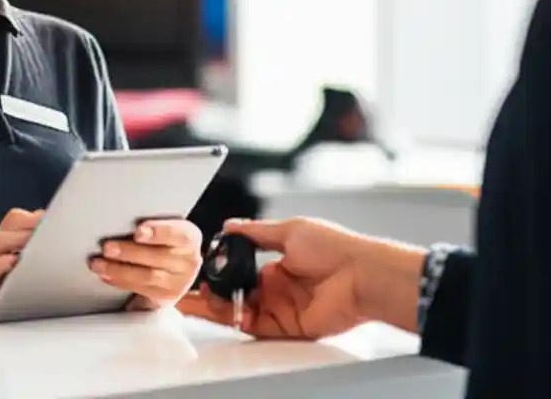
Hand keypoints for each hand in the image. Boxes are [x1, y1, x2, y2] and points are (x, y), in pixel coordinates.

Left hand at [89, 219, 202, 310]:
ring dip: (119, 270)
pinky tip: (107, 276)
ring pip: (147, 277)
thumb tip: (118, 219)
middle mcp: (188, 260)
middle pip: (158, 257)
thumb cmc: (162, 242)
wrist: (174, 271)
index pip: (176, 233)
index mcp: (188, 237)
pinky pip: (141, 290)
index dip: (157, 232)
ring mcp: (179, 282)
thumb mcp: (163, 229)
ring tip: (99, 264)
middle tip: (107, 247)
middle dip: (129, 252)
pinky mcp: (166, 296)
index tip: (138, 232)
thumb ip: (148, 226)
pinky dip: (120, 282)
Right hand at [178, 217, 425, 338]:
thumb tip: (231, 225)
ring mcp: (281, 308)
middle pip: (236, 294)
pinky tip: (219, 311)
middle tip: (187, 291)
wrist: (363, 274)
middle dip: (210, 293)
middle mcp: (277, 288)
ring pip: (239, 311)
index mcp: (278, 265)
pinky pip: (254, 325)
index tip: (200, 269)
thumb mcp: (290, 230)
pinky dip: (235, 320)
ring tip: (193, 301)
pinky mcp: (287, 326)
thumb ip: (256, 231)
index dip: (220, 272)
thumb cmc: (336, 248)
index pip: (240, 271)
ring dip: (216, 307)